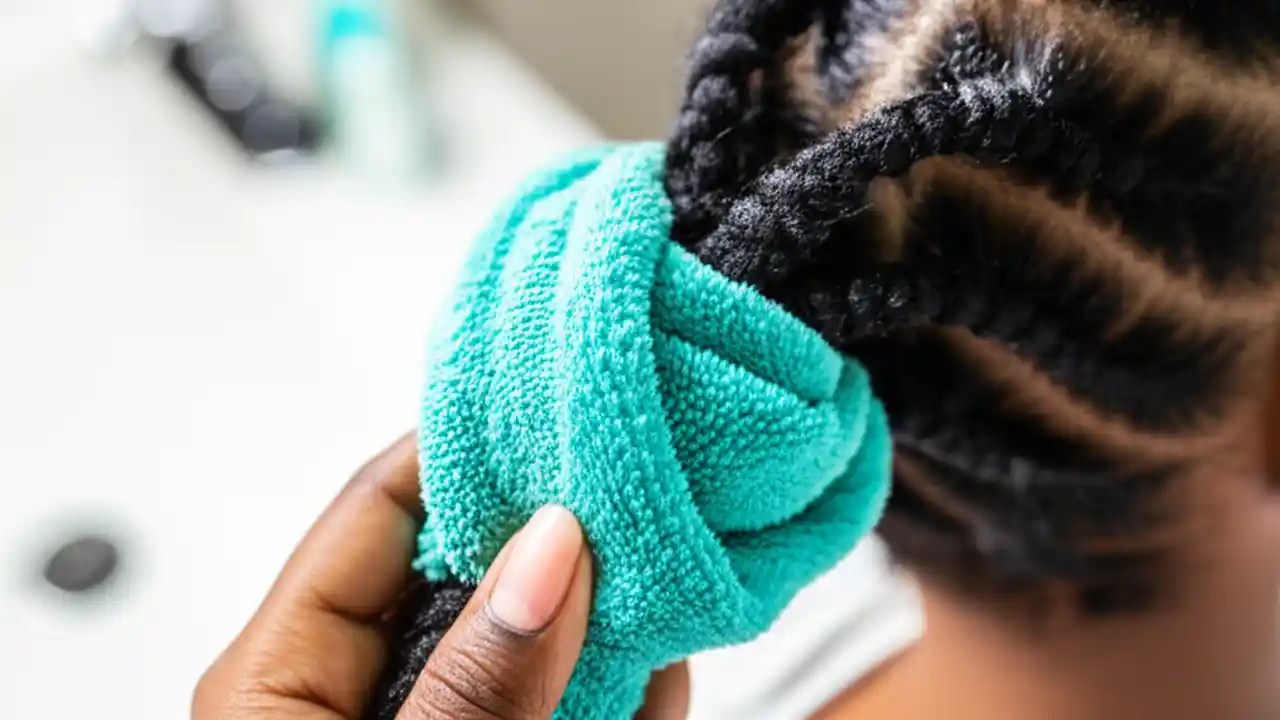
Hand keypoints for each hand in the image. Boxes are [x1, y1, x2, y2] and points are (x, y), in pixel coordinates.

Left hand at [193, 434, 688, 718]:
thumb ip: (473, 677)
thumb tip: (552, 547)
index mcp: (284, 677)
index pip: (378, 509)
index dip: (463, 447)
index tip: (554, 403)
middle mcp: (368, 692)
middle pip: (474, 572)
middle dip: (565, 541)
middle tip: (645, 499)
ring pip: (539, 644)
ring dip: (614, 623)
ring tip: (680, 591)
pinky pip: (574, 708)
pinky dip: (629, 695)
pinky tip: (668, 678)